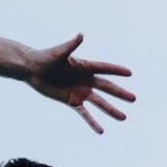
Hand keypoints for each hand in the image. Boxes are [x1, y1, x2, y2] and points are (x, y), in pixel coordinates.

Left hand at [20, 36, 134, 133]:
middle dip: (120, 93)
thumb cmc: (45, 57)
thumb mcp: (58, 52)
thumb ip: (71, 45)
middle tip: (134, 99)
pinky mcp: (71, 101)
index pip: (105, 68)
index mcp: (84, 66)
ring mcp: (80, 91)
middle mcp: (85, 79)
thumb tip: (81, 35)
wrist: (32, 70)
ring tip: (123, 117)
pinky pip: (84, 113)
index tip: (130, 73)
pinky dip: (92, 122)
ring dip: (111, 110)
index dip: (117, 71)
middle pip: (106, 87)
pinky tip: (101, 130)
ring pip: (99, 103)